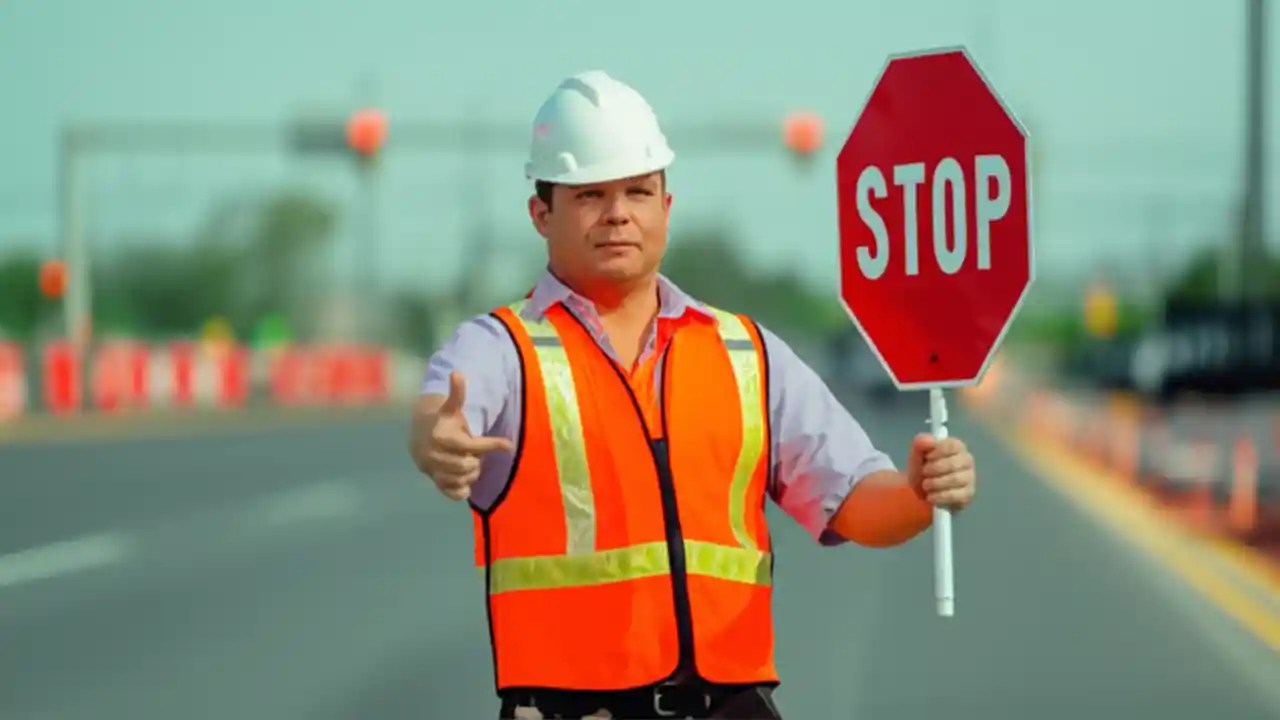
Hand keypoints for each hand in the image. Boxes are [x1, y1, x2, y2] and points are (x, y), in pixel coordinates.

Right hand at [421, 371, 513, 500]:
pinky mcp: (436, 484)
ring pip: (464, 479)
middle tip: (476, 454)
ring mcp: (434, 472)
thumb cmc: (443, 422)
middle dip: (477, 460)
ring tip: (471, 462)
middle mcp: (435, 456)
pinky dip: (464, 488)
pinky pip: (456, 493)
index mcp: (441, 437)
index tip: (509, 445)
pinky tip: (465, 478)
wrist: (420, 439)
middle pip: (470, 465)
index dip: (492, 445)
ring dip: (473, 473)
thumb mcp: (451, 408)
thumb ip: (457, 393)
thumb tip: (458, 373)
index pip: (471, 446)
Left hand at [906, 433, 975, 511]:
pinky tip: (931, 496)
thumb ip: (921, 443)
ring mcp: (970, 478)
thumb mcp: (918, 453)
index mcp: (957, 446)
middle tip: (924, 473)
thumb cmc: (924, 467)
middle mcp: (967, 460)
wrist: (923, 488)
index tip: (926, 458)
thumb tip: (929, 441)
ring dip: (936, 483)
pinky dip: (940, 496)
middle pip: (954, 463)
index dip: (937, 452)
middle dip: (934, 469)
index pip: (952, 446)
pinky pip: (957, 496)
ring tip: (925, 485)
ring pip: (955, 479)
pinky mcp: (968, 494)